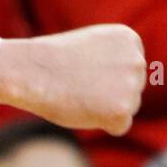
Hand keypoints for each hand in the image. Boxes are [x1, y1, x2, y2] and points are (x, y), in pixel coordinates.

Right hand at [0, 25, 145, 135]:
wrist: (30, 72)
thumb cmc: (52, 60)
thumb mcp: (91, 46)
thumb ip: (114, 59)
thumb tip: (126, 85)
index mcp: (129, 39)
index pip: (130, 68)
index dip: (105, 74)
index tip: (83, 68)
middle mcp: (136, 61)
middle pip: (132, 88)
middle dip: (108, 92)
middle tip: (78, 83)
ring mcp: (132, 86)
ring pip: (127, 107)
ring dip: (104, 107)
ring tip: (78, 93)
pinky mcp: (122, 110)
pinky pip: (120, 126)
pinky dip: (101, 123)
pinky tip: (82, 107)